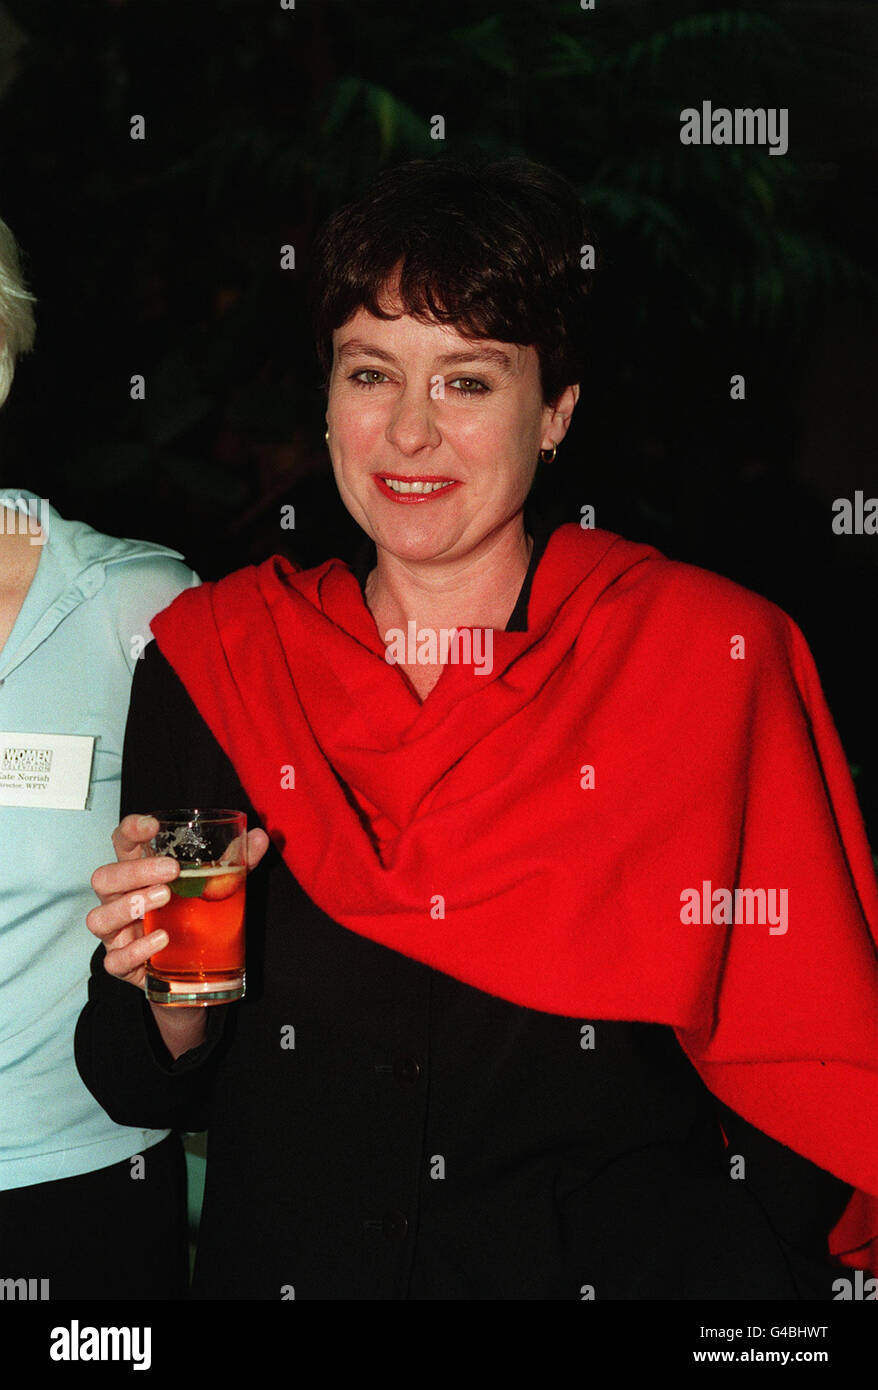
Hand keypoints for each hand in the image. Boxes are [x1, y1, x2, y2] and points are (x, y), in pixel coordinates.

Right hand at [88, 813, 269, 1056]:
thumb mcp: (215, 888)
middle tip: (171, 871)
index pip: (122, 844)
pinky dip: (137, 949)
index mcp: (138, 874)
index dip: (130, 830)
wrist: (191, 975)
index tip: (152, 825)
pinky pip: (114, 960)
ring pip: (99, 917)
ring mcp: (117, 934)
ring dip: (128, 906)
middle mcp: (120, 900)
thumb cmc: (194, 918)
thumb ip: (236, 863)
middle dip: (134, 871)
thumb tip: (261, 837)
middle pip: (104, 878)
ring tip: (164, 898)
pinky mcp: (122, 965)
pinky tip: (161, 940)